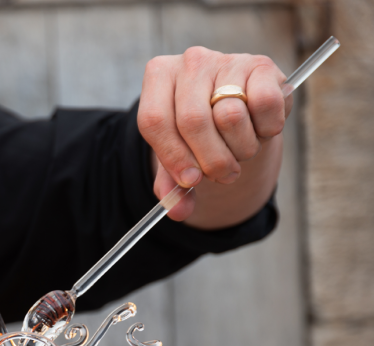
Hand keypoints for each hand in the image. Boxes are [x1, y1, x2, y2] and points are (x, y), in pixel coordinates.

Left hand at [139, 47, 289, 221]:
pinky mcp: (262, 64)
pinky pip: (265, 105)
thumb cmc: (199, 135)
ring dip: (240, 149)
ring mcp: (227, 60)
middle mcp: (190, 62)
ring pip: (231, 116)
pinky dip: (266, 129)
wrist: (240, 110)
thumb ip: (172, 185)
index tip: (189, 181)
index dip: (173, 156)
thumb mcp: (179, 157)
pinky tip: (260, 129)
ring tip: (239, 150)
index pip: (154, 120)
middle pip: (193, 121)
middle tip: (221, 176)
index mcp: (159, 77)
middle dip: (210, 161)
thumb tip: (177, 210)